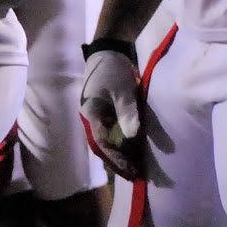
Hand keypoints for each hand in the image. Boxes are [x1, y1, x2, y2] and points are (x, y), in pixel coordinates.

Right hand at [79, 42, 142, 181]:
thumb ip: (126, 112)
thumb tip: (132, 136)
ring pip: (107, 141)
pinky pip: (113, 133)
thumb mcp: (122, 90)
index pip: (102, 142)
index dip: (116, 157)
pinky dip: (123, 144)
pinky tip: (134, 150)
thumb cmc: (112, 70)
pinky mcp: (107, 112)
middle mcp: (92, 118)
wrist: (109, 50)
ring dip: (120, 155)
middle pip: (103, 145)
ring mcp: (99, 116)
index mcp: (91, 113)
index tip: (131, 169)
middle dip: (117, 162)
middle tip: (135, 175)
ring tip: (136, 168)